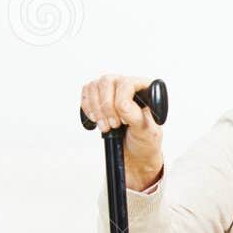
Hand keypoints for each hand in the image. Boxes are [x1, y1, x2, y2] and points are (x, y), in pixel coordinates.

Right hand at [80, 72, 163, 190]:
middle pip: (107, 82)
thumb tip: (122, 104)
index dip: (120, 102)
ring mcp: (112, 87)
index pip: (127, 83)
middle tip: (113, 126)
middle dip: (106, 107)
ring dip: (96, 109)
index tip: (123, 121)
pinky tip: (97, 120)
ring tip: (106, 127)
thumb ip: (136, 117)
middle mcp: (128, 83)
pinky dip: (88, 108)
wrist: (135, 150)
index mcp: (145, 88)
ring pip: (94, 86)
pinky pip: (86, 92)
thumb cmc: (145, 139)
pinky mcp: (99, 94)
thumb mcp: (146, 132)